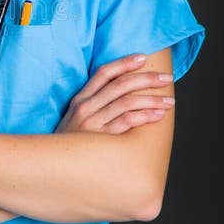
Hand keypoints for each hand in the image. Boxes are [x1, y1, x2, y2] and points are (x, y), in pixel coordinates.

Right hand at [56, 53, 174, 134]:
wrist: (54, 166)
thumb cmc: (71, 143)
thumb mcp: (76, 119)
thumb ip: (94, 105)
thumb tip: (122, 93)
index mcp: (80, 99)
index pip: (103, 73)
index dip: (124, 63)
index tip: (143, 58)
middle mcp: (86, 107)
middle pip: (120, 85)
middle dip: (147, 79)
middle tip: (166, 78)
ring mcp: (92, 122)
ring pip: (127, 102)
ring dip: (152, 99)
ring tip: (169, 101)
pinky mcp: (100, 138)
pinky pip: (126, 122)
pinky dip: (145, 116)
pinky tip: (158, 116)